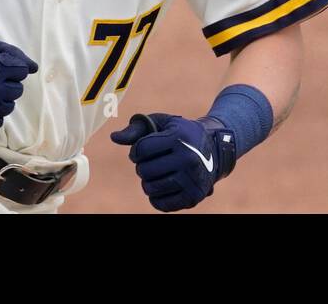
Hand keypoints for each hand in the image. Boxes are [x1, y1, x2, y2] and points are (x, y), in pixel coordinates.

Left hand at [110, 112, 236, 211]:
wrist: (214, 148)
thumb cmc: (180, 133)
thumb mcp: (162, 123)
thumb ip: (136, 129)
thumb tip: (114, 137)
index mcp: (179, 138)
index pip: (140, 150)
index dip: (136, 151)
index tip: (144, 149)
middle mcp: (188, 159)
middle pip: (144, 170)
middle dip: (143, 166)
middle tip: (154, 161)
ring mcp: (192, 180)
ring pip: (150, 188)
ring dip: (149, 181)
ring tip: (159, 172)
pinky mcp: (193, 197)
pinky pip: (160, 204)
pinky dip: (156, 197)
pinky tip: (164, 185)